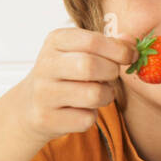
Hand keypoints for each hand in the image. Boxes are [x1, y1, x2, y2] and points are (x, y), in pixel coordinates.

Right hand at [16, 27, 138, 143]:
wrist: (29, 105)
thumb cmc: (66, 73)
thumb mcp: (81, 51)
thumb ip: (108, 45)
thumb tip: (131, 42)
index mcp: (55, 42)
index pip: (92, 41)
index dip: (119, 49)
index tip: (130, 56)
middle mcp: (45, 65)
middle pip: (90, 66)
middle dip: (111, 73)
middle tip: (111, 76)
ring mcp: (43, 93)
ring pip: (93, 95)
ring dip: (106, 96)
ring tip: (98, 93)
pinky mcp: (46, 119)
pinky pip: (86, 119)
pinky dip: (91, 116)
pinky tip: (80, 110)